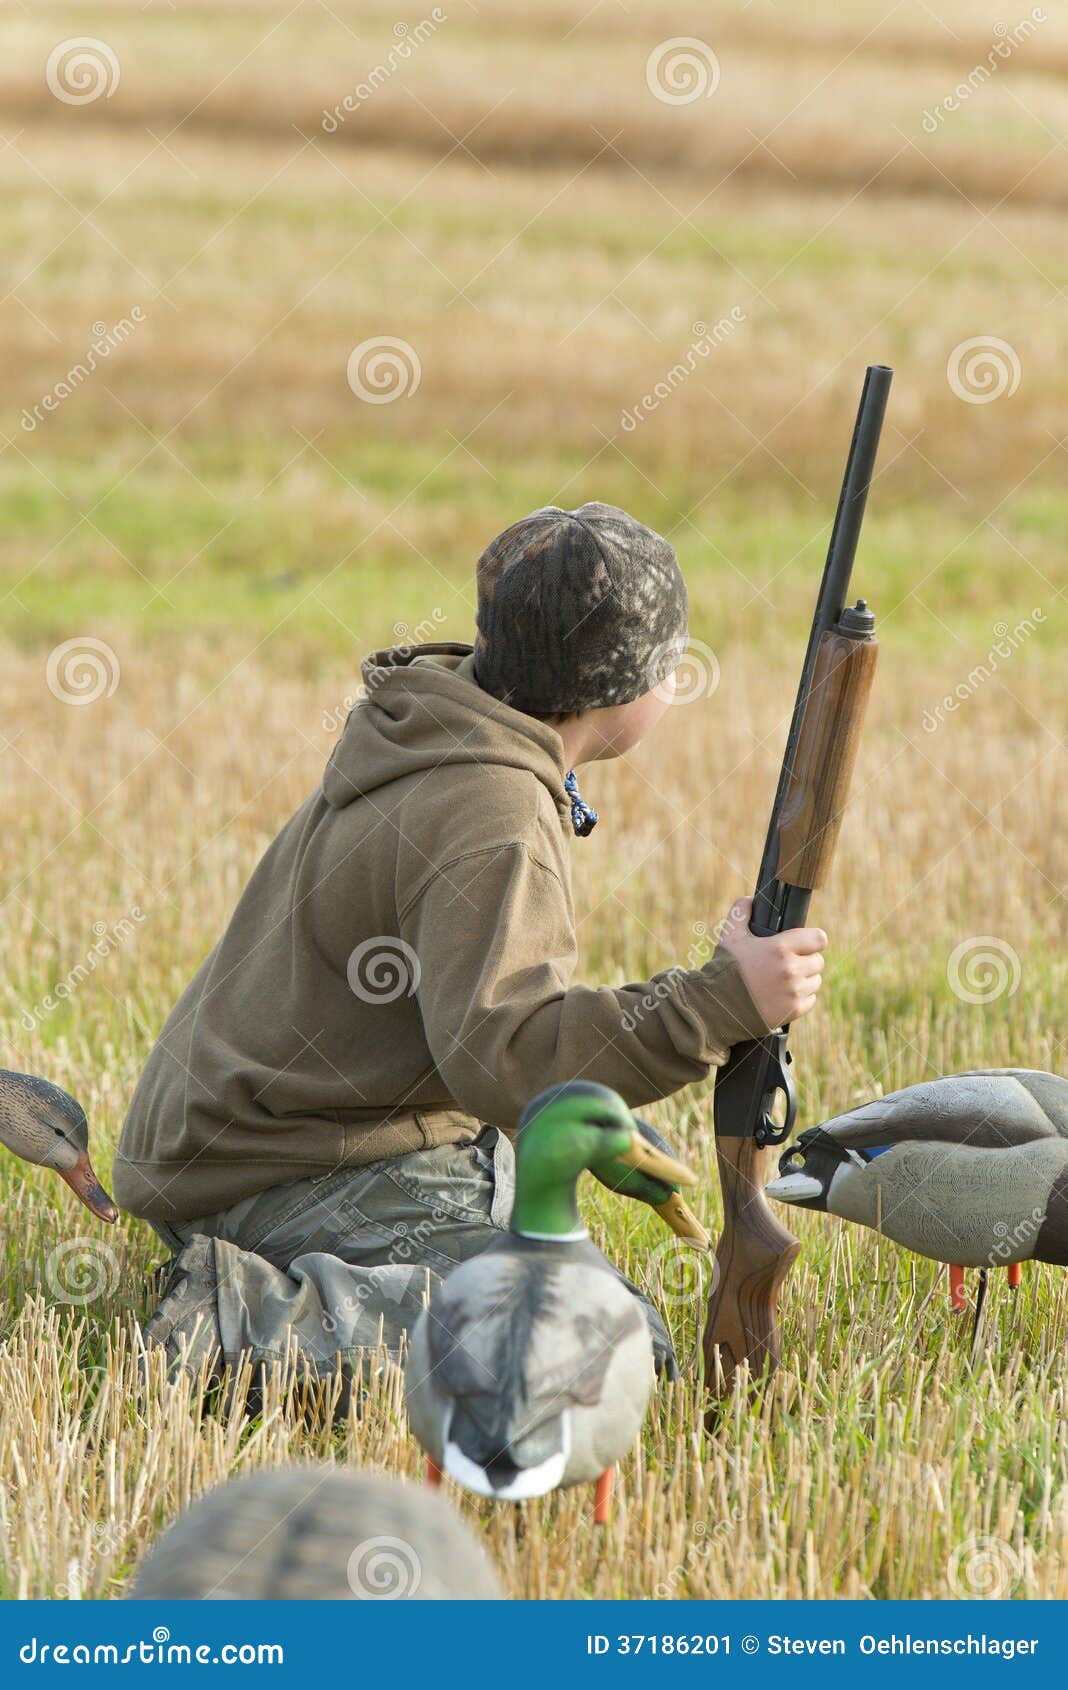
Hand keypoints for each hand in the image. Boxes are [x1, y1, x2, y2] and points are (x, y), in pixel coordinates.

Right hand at [719, 896, 826, 1028]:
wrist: (717, 1006)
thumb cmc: (725, 968)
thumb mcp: (730, 936)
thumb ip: (741, 913)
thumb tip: (749, 900)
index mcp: (780, 948)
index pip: (819, 939)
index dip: (813, 939)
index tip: (806, 943)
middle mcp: (791, 970)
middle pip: (818, 961)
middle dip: (806, 960)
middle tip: (790, 962)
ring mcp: (794, 992)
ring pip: (815, 981)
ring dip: (805, 979)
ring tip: (785, 980)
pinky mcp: (793, 1010)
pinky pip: (810, 1000)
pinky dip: (801, 998)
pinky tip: (784, 995)